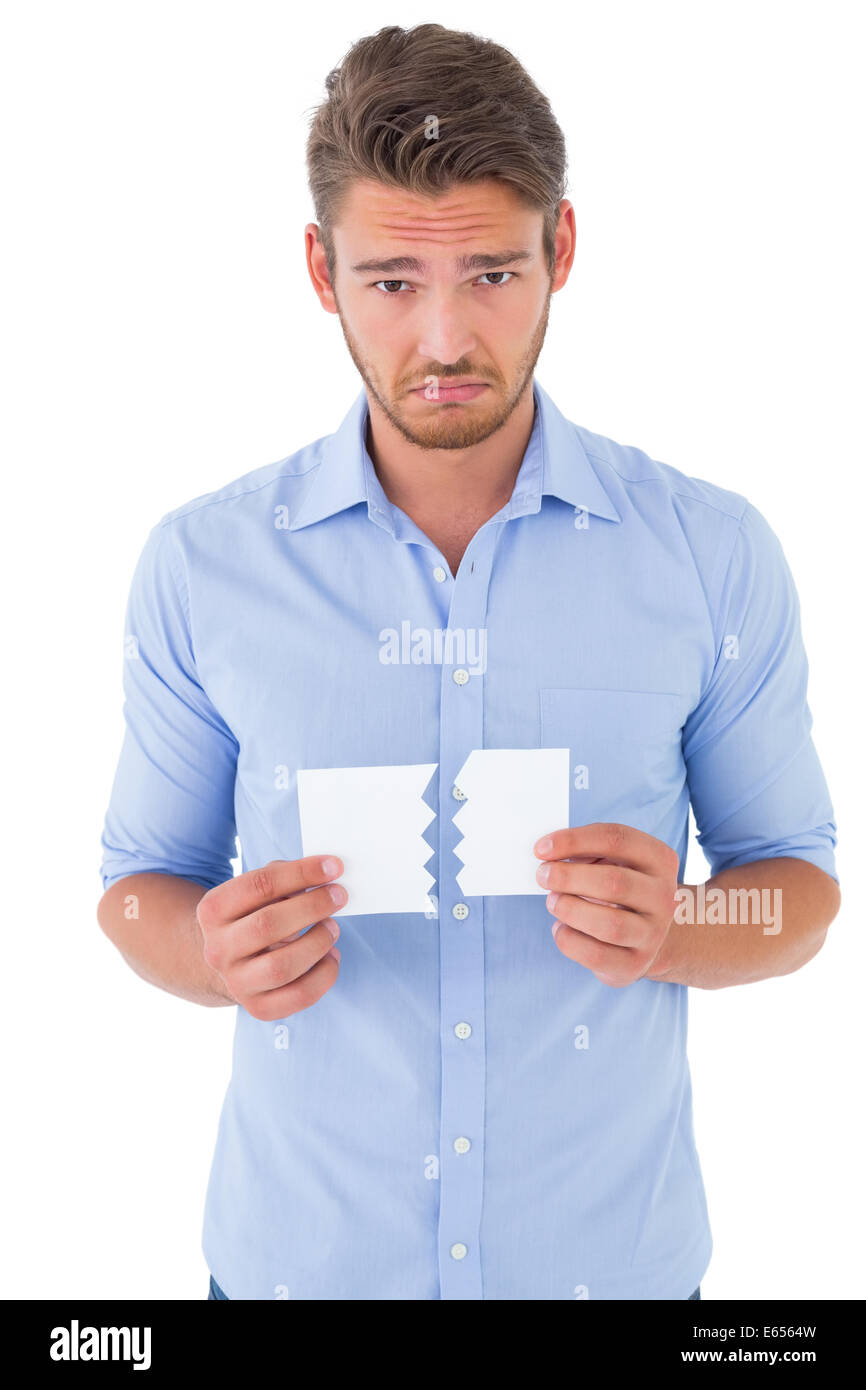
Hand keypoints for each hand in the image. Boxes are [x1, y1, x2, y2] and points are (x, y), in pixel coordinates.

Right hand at [196, 856, 346, 1019]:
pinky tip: (331, 956)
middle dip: (312, 907)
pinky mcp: (259, 1007)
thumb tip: (322, 874)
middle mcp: (218, 949)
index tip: (333, 866)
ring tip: (332, 927)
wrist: (230, 961)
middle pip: (268, 925)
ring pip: (281, 966)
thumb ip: (282, 877)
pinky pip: (299, 996)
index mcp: (213, 911)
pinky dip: (324, 974)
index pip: (258, 886)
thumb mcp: (256, 891)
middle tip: (339, 896)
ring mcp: (236, 982)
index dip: (300, 873)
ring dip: (318, 942)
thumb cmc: (253, 915)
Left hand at [534, 824, 679, 985]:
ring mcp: (653, 934)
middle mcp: (664, 897)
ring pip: (610, 924)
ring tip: (553, 901)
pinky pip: (596, 955)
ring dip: (570, 910)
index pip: (618, 840)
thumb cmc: (619, 888)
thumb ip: (585, 852)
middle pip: (615, 882)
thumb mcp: (611, 860)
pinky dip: (569, 939)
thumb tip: (549, 856)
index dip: (574, 841)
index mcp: (660, 859)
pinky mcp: (635, 964)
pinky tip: (561, 927)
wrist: (646, 934)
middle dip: (569, 877)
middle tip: (542, 875)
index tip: (540, 848)